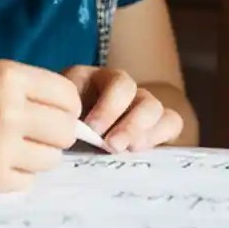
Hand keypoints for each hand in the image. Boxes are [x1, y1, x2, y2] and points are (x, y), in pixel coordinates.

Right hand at [0, 61, 81, 192]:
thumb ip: (26, 91)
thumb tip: (72, 116)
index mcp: (8, 77)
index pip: (67, 96)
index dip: (65, 107)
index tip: (55, 113)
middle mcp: (8, 110)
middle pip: (66, 130)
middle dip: (55, 134)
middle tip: (35, 134)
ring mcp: (0, 146)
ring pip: (50, 159)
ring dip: (35, 156)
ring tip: (7, 146)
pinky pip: (27, 180)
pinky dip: (15, 174)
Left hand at [62, 65, 182, 152]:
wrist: (75, 138)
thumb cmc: (61, 128)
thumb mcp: (56, 119)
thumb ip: (63, 121)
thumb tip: (71, 131)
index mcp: (88, 78)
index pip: (107, 80)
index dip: (105, 105)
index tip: (91, 130)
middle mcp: (117, 85)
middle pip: (130, 89)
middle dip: (122, 118)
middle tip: (110, 145)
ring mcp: (139, 101)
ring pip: (153, 105)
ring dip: (139, 129)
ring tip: (127, 150)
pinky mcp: (158, 122)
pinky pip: (172, 121)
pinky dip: (159, 134)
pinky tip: (140, 150)